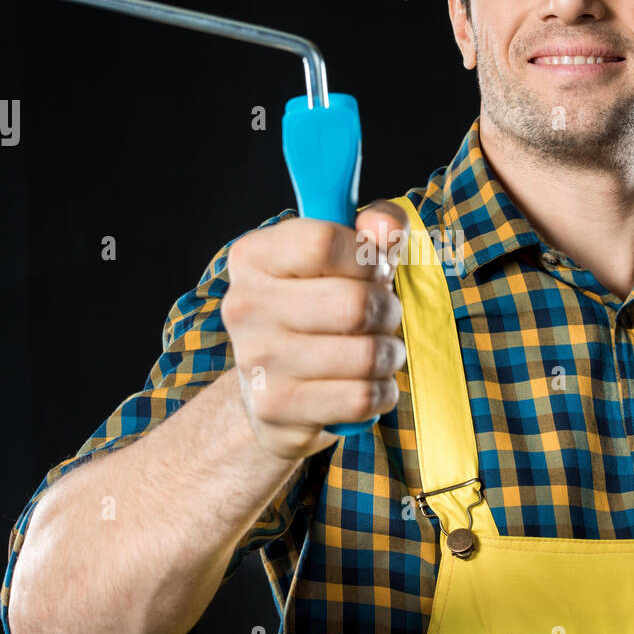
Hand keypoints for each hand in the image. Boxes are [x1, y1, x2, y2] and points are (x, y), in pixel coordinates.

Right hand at [222, 201, 408, 461]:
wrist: (274, 387)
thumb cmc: (321, 308)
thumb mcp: (347, 256)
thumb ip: (377, 225)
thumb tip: (383, 228)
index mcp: (254, 257)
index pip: (323, 243)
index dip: (368, 257)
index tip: (376, 269)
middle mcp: (244, 306)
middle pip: (355, 304)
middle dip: (388, 311)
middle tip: (382, 316)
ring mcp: (256, 361)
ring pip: (366, 355)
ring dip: (389, 354)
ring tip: (377, 351)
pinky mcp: (275, 409)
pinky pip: (361, 398)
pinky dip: (382, 392)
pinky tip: (369, 384)